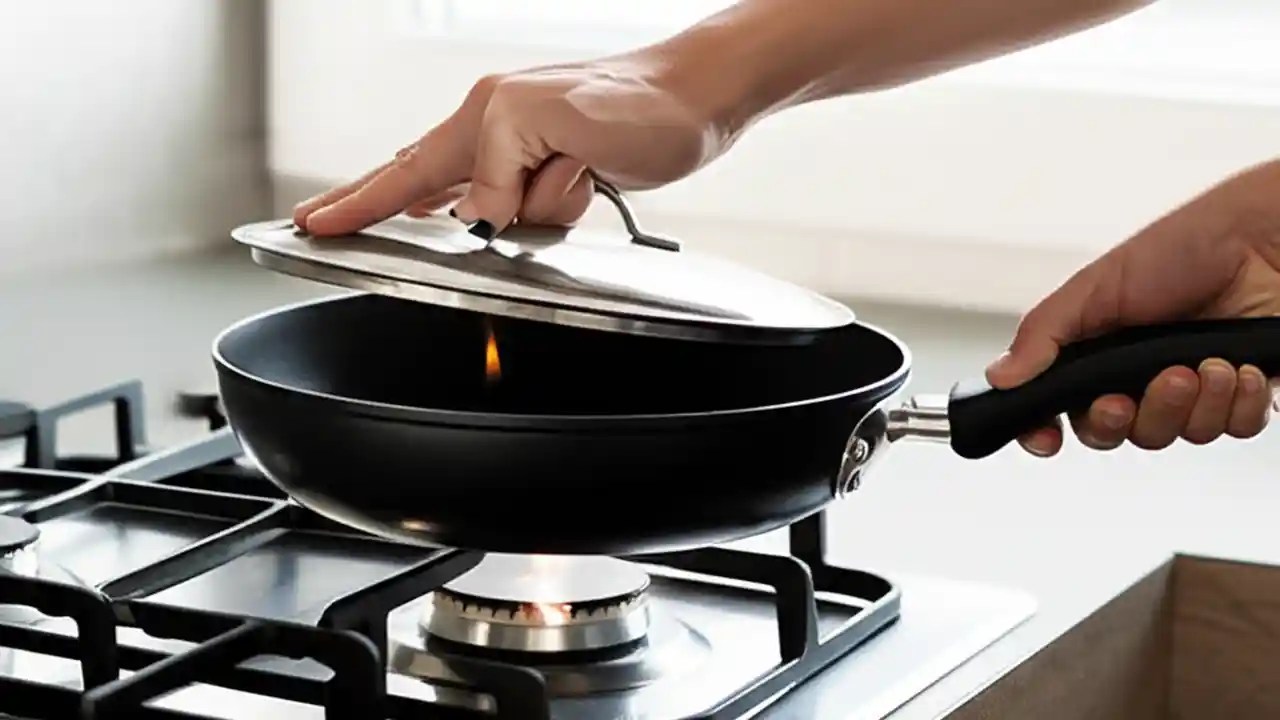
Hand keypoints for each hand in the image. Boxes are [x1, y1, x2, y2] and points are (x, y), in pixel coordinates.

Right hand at [292, 50, 736, 238]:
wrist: (704, 98)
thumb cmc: (644, 104)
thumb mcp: (559, 128)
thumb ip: (503, 171)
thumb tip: (478, 217)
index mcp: (487, 117)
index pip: (406, 169)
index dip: (357, 202)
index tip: (313, 224)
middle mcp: (498, 131)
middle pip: (422, 179)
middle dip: (376, 203)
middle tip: (321, 220)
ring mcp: (526, 149)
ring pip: (486, 204)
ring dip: (527, 212)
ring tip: (577, 185)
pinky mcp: (557, 166)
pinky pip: (522, 203)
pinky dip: (525, 209)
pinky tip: (509, 203)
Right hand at [987, 160, 1279, 455]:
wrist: (1266, 240)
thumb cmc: (1186, 247)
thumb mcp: (1097, 285)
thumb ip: (1044, 334)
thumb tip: (1001, 376)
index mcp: (1095, 350)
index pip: (1056, 408)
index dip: (1045, 431)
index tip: (1047, 439)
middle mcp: (1137, 373)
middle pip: (1115, 433)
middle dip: (1128, 416)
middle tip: (1139, 390)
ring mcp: (1189, 388)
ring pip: (1173, 435)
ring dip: (1190, 405)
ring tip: (1206, 365)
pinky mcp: (1239, 395)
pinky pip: (1231, 429)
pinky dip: (1237, 404)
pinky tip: (1241, 369)